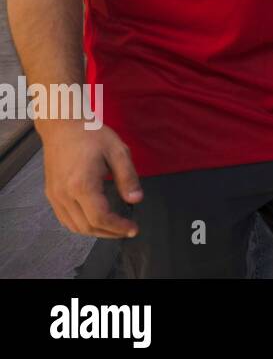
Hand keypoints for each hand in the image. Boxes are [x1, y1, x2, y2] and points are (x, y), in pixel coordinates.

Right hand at [39, 120, 141, 237]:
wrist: (62, 125)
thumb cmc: (91, 134)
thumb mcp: (117, 151)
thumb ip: (128, 177)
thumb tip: (136, 199)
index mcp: (82, 185)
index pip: (100, 218)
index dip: (118, 227)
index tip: (133, 228)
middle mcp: (64, 195)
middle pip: (87, 226)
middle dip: (109, 233)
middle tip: (126, 230)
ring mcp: (54, 196)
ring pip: (74, 226)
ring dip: (95, 231)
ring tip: (114, 228)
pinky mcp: (51, 194)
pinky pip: (65, 218)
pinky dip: (80, 225)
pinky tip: (94, 220)